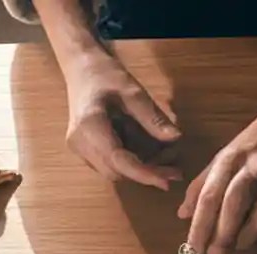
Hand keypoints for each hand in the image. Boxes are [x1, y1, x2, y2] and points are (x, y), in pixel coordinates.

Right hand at [63, 53, 181, 189]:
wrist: (81, 69)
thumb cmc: (106, 75)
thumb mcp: (133, 92)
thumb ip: (153, 117)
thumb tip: (176, 138)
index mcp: (89, 126)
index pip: (118, 160)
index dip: (143, 174)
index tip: (167, 181)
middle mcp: (80, 144)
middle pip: (116, 172)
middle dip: (146, 174)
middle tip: (175, 170)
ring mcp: (80, 149)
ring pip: (114, 172)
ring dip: (141, 170)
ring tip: (168, 162)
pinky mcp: (85, 151)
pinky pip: (111, 165)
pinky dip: (133, 164)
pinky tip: (151, 156)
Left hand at [177, 105, 256, 253]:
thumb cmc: (254, 144)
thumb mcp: (223, 157)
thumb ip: (202, 185)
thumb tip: (183, 214)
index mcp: (229, 160)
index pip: (209, 197)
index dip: (200, 227)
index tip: (194, 250)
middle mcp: (253, 170)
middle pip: (235, 208)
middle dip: (223, 238)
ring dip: (247, 238)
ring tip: (237, 247)